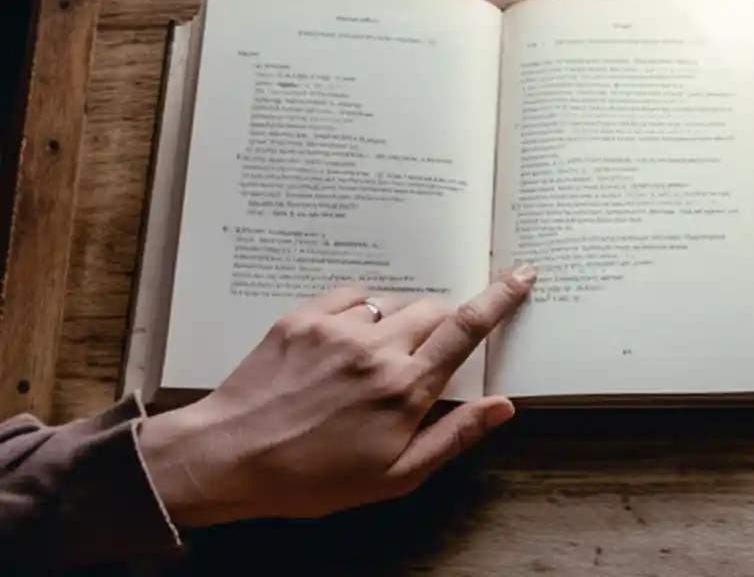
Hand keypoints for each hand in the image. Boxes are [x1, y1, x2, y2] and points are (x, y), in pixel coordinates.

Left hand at [137, 266, 535, 526]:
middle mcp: (376, 349)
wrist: (230, 458)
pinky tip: (344, 344)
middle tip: (420, 362)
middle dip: (441, 326)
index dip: (500, 299)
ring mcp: (336, 329)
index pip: (466, 329)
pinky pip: (350, 296)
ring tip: (371, 364)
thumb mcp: (396, 476)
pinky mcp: (302, 318)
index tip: (521, 276)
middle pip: (434, 310)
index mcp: (405, 389)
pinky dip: (359, 312)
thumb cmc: (314, 479)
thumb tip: (503, 405)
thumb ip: (454, 435)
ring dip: (398, 323)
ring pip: (393, 303)